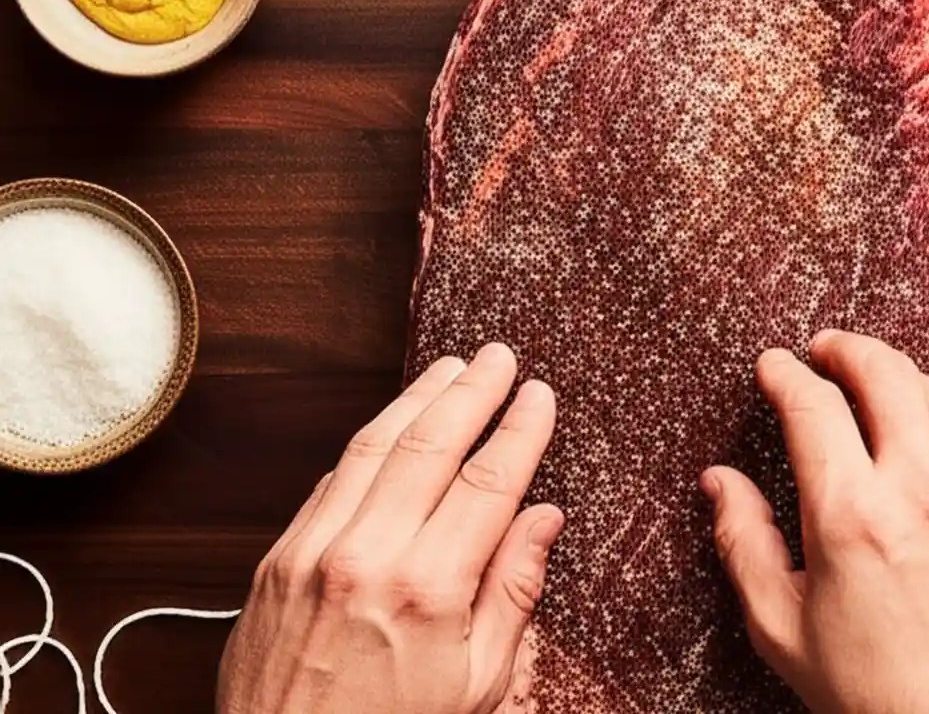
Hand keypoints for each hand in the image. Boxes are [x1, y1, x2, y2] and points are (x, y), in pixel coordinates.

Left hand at [218, 343, 563, 713]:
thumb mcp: (478, 686)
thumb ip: (513, 594)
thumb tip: (542, 521)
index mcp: (429, 591)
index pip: (488, 482)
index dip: (520, 431)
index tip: (539, 397)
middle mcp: (366, 557)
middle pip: (430, 445)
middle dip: (471, 391)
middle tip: (499, 356)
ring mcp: (312, 552)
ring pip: (372, 447)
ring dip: (416, 399)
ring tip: (451, 368)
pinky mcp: (276, 560)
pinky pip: (329, 480)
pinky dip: (367, 443)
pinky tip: (393, 426)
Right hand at [704, 331, 928, 713]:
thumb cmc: (874, 692)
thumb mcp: (781, 627)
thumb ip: (744, 543)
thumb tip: (721, 484)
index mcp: (852, 518)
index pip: (814, 407)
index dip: (785, 374)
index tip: (772, 366)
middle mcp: (920, 492)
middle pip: (886, 373)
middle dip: (846, 347)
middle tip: (822, 350)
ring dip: (897, 371)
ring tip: (869, 378)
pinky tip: (916, 431)